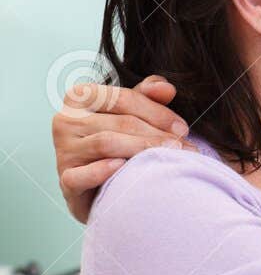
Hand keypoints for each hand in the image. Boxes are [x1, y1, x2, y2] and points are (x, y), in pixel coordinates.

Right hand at [52, 76, 189, 222]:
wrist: (99, 187)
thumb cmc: (117, 143)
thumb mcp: (130, 114)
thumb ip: (146, 97)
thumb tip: (167, 87)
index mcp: (79, 96)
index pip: (122, 98)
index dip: (156, 112)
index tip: (182, 128)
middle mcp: (65, 120)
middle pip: (119, 122)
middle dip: (156, 134)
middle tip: (183, 147)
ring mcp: (63, 150)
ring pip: (106, 143)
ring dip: (142, 150)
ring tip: (168, 159)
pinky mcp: (65, 179)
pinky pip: (81, 174)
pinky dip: (101, 171)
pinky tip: (123, 168)